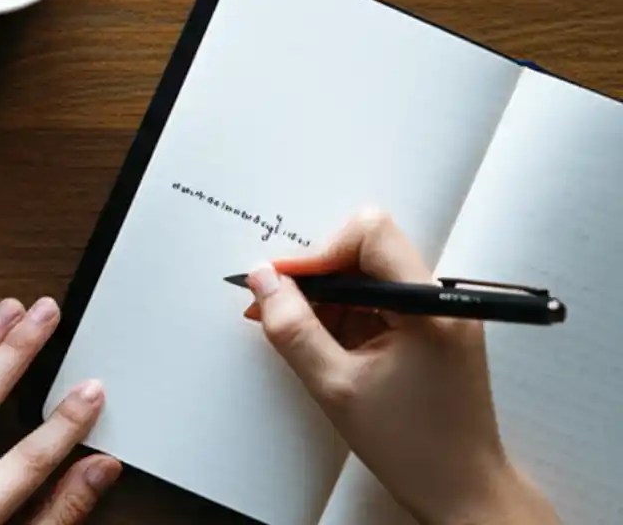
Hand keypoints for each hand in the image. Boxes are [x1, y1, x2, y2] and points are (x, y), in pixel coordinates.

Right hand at [243, 210, 557, 524]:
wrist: (462, 491)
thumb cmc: (412, 447)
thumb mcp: (336, 387)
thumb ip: (293, 328)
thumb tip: (263, 280)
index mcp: (429, 305)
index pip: (370, 235)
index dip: (318, 254)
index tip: (281, 284)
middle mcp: (439, 299)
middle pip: (365, 253)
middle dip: (315, 277)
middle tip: (273, 307)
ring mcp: (437, 314)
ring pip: (366, 278)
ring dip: (326, 300)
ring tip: (292, 334)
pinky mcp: (429, 330)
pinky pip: (376, 304)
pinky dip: (342, 317)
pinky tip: (318, 345)